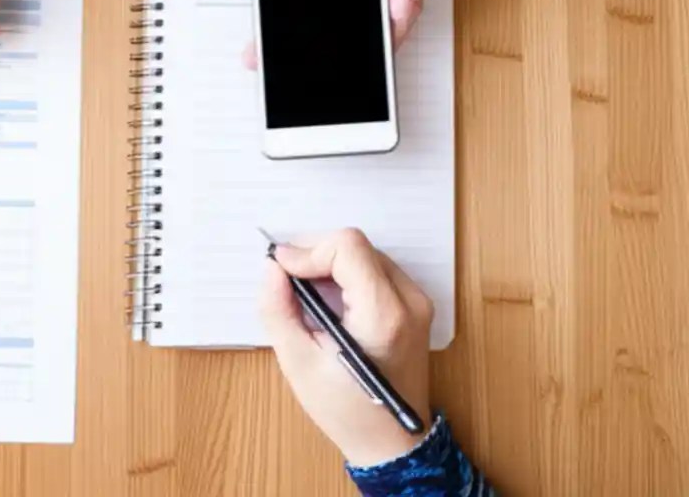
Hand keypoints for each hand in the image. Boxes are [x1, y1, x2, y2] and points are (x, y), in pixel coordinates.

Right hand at [260, 228, 433, 466]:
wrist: (391, 440)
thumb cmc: (346, 410)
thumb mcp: (298, 362)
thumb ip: (278, 309)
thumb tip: (272, 268)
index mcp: (382, 316)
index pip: (348, 248)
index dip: (308, 250)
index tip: (281, 270)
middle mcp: (408, 301)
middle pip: (355, 246)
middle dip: (314, 255)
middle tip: (286, 282)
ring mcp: (416, 301)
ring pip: (364, 253)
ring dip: (328, 265)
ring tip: (306, 297)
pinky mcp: (414, 304)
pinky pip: (374, 268)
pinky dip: (345, 275)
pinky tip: (328, 303)